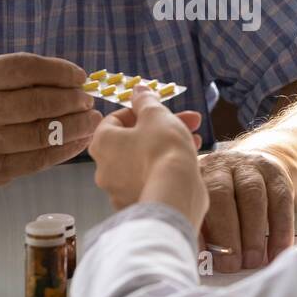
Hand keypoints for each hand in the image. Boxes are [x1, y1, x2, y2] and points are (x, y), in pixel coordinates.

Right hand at [0, 52, 102, 187]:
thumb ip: (16, 78)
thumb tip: (72, 81)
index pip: (27, 69)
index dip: (59, 72)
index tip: (79, 75)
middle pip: (39, 103)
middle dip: (72, 100)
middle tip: (88, 100)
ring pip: (43, 134)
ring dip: (76, 126)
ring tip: (90, 119)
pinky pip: (38, 160)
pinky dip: (64, 150)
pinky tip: (78, 141)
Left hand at [89, 86, 207, 226]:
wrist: (175, 194)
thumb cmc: (163, 149)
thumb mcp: (156, 115)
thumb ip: (145, 100)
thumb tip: (138, 90)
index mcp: (102, 143)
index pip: (115, 119)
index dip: (140, 111)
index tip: (160, 109)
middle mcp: (103, 169)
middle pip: (132, 140)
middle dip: (162, 128)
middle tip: (188, 121)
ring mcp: (118, 191)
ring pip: (143, 161)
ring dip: (167, 147)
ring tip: (195, 141)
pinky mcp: (136, 205)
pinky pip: (149, 180)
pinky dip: (164, 170)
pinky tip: (188, 163)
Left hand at [197, 148, 294, 271]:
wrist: (253, 167)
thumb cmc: (221, 201)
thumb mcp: (203, 207)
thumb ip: (199, 229)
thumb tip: (198, 260)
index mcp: (196, 174)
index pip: (192, 200)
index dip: (197, 228)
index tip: (202, 260)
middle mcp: (221, 165)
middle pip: (221, 194)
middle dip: (226, 234)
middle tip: (230, 265)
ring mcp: (250, 166)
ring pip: (252, 196)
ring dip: (253, 233)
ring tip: (252, 262)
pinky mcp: (276, 174)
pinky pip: (281, 201)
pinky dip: (280, 230)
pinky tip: (277, 252)